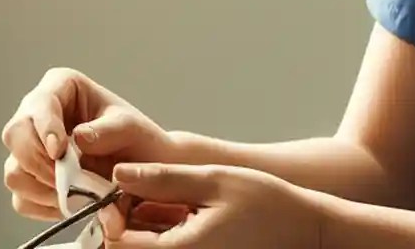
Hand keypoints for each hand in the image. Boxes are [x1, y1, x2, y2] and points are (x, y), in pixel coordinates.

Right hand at [1, 67, 178, 226]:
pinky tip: (72, 203)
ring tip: (78, 194)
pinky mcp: (28, 180)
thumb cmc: (136, 139)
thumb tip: (79, 137)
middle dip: (41, 163)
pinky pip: (22, 199)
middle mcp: (37, 115)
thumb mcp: (132, 129)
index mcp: (61, 87)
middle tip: (68, 181)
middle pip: (15, 136)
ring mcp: (28, 149)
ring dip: (44, 189)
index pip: (40, 103)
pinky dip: (46, 206)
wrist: (140, 169)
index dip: (45, 128)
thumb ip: (109, 130)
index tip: (59, 151)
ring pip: (14, 171)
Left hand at [105, 163, 325, 248]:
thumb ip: (164, 178)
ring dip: (142, 227)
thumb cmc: (267, 205)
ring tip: (165, 199)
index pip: (116, 242)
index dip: (110, 213)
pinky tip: (181, 212)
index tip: (121, 186)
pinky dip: (162, 234)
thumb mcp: (214, 180)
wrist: (303, 229)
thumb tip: (119, 173)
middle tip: (138, 189)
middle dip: (124, 220)